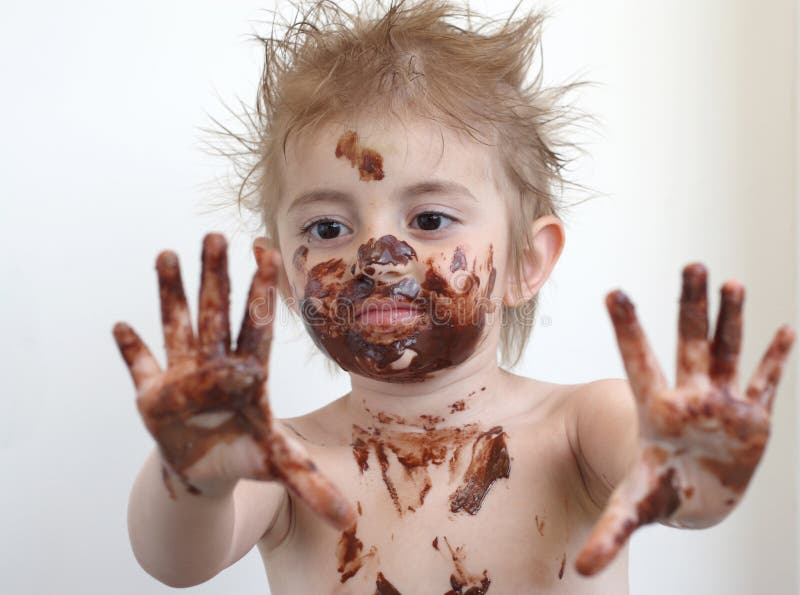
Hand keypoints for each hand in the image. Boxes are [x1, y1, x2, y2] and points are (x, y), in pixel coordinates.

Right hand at [113, 233, 353, 529]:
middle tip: (217, 235)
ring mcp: (183, 374)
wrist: (207, 470)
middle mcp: (216, 363)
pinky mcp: (153, 394)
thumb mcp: (277, 465)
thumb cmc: (244, 455)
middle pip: (216, 312)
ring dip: (171, 292)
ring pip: (178, 324)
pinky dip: (131, 350)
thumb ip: (310, 485)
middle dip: (216, 276)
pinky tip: (119, 326)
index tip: (267, 248)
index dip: (261, 288)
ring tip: (168, 253)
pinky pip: (141, 367)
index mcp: (248, 372)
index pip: (257, 323)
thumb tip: (348, 520)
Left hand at [575, 263, 793, 574]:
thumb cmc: (659, 491)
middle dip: (691, 307)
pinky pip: (766, 384)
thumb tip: (576, 571)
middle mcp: (690, 397)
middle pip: (690, 343)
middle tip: (692, 264)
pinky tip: (786, 331)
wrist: (691, 498)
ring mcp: (722, 404)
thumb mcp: (635, 506)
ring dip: (732, 320)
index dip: (628, 329)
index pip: (639, 361)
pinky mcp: (752, 419)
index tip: (614, 292)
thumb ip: (609, 531)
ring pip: (728, 353)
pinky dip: (776, 361)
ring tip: (733, 283)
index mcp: (656, 410)